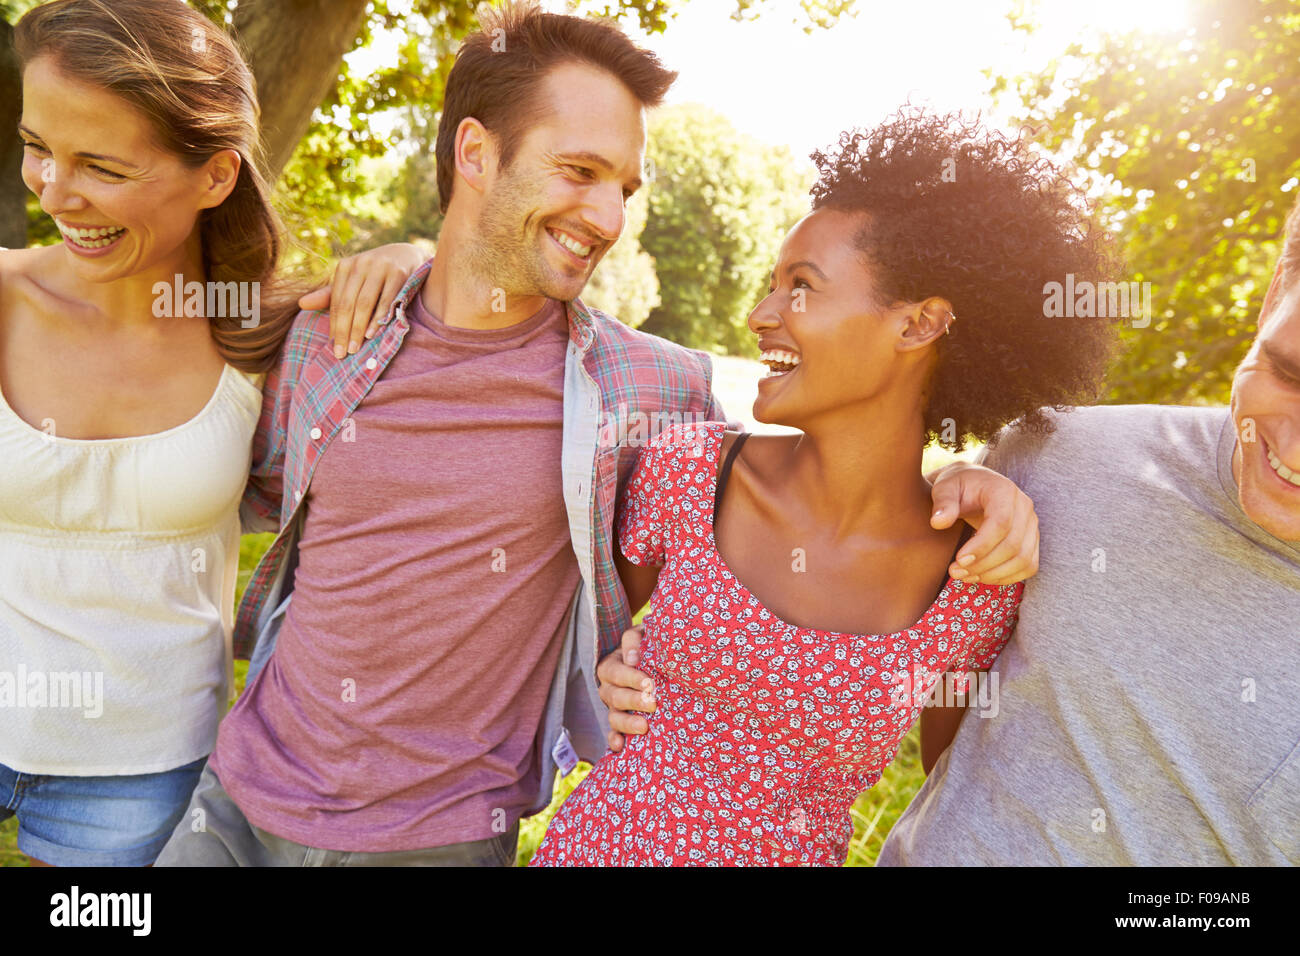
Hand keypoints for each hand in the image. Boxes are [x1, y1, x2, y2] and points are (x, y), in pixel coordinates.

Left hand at [297, 243, 428, 359]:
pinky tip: (372, 334)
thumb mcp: (353, 281)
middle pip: (348, 303)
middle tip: (342, 353)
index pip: (336, 301)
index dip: (334, 325)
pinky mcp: (398, 273)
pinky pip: (387, 300)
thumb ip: (330, 295)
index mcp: (345, 266)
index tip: (334, 348)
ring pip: (365, 303)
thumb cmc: (374, 274)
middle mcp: (361, 264)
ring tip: (355, 348)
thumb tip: (301, 304)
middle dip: (344, 330)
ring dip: (359, 327)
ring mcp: (380, 267)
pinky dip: (379, 318)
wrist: (406, 255)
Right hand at [596, 626, 654, 752]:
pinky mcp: (619, 724)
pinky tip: (621, 747)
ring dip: (627, 723)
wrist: (657, 662)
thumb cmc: (649, 646)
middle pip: (615, 697)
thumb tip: (633, 659)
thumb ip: (635, 640)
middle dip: (634, 701)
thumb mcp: (642, 635)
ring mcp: (613, 708)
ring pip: (613, 717)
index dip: (632, 678)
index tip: (650, 683)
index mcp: (611, 666)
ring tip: (644, 727)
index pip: (616, 673)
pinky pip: (613, 734)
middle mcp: (608, 688)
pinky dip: (615, 741)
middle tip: (653, 703)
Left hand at [929, 461, 1038, 585]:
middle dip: (983, 564)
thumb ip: (943, 503)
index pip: (1001, 523)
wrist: (973, 485)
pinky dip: (1006, 577)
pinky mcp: (1031, 541)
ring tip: (965, 577)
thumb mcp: (945, 488)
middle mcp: (1024, 507)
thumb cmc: (958, 486)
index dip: (981, 546)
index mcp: (1004, 490)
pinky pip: (1028, 566)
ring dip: (993, 574)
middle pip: (1013, 545)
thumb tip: (938, 522)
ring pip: (1023, 559)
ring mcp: (1031, 525)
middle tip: (956, 572)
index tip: (959, 560)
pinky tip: (981, 577)